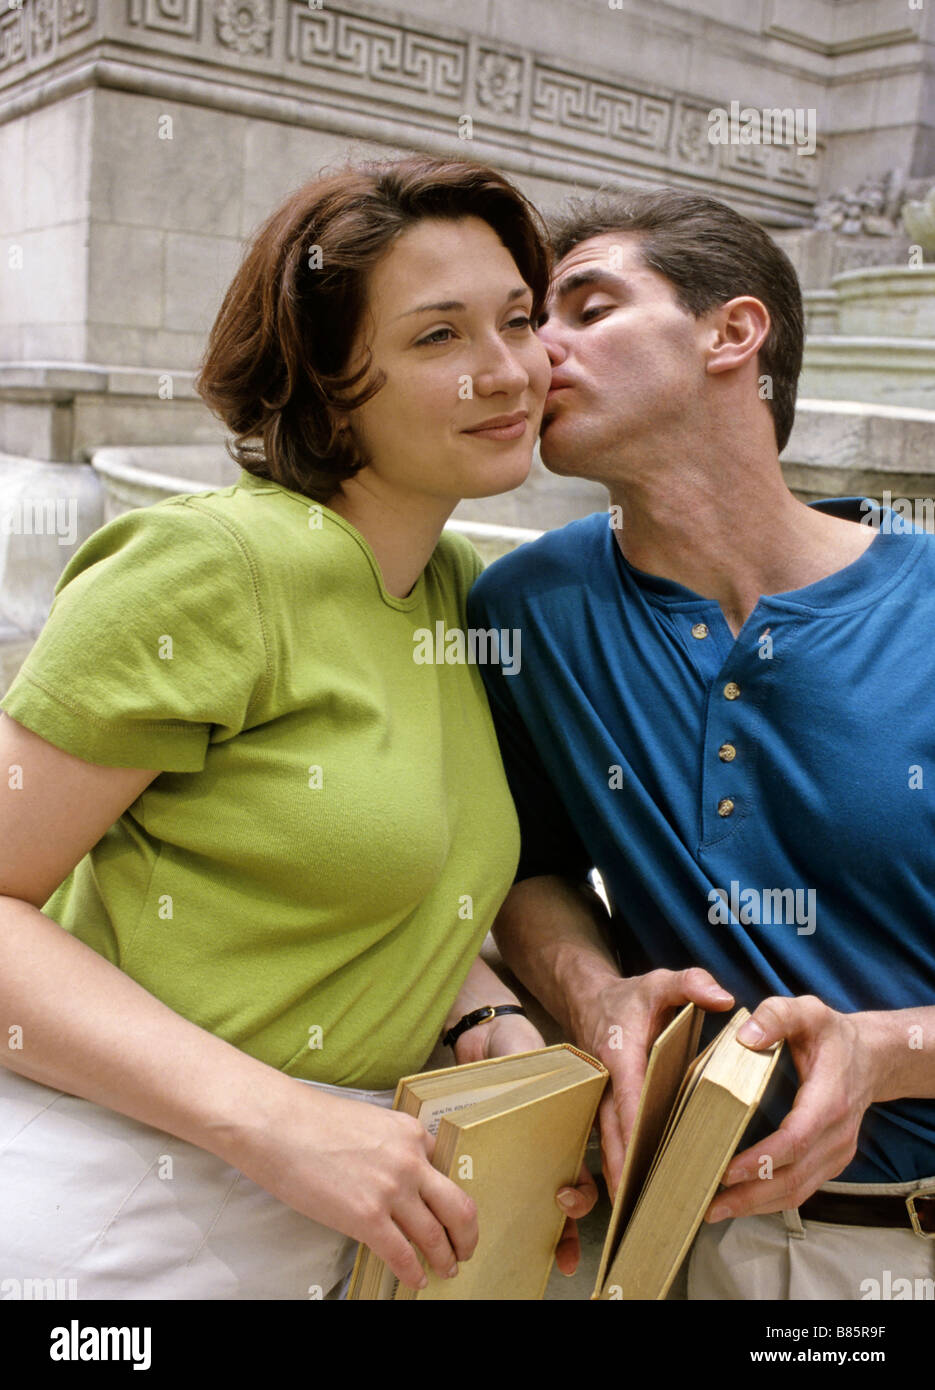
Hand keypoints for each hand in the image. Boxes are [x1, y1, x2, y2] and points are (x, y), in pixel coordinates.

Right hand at [235, 1088, 477, 1290]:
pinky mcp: (367, 1217)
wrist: (278, 1125)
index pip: (448, 1171)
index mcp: (411, 1133)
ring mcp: (391, 1190)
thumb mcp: (370, 1123)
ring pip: (436, 1235)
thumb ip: (392, 1148)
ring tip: (445, 1269)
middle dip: (466, 1235)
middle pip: (459, 1207)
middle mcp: (410, 1161)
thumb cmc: (312, 1121)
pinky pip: (402, 1254)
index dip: (452, 1198)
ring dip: (445, 1258)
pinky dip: (413, 1272)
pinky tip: (415, 1279)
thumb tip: (399, 1179)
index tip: (453, 1215)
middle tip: (465, 1249)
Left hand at [453, 1010, 598, 1274]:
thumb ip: (542, 1081)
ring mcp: (518, 1155)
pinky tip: (486, 1225)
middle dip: (568, 1229)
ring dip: (541, 1233)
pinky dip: (493, 1208)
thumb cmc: (518, 1046)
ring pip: (533, 1203)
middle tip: (561, 1244)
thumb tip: (539, 1100)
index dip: (584, 1192)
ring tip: (544, 1257)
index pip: (584, 1170)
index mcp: (566, 1131)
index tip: (569, 1200)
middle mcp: (545, 1149)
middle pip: (565, 1198)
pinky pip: (496, 1186)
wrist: (483, 1035)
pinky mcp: (489, 1154)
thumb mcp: (538, 1061)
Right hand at [581, 967, 734, 1196]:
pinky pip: (609, 1143)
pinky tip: (636, 1196)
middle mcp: (605, 1083)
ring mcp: (601, 1100)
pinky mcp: (604, 1109)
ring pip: (607, 1145)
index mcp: (620, 1056)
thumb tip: (723, 998)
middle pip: (613, 1134)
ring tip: (642, 1214)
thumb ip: (691, 984)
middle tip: (645, 1207)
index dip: (637, 1132)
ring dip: (621, 1178)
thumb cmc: (628, 998)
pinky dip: (620, 1169)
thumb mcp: (660, 982)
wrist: (588, 1000)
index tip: (647, 1163)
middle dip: (626, 1171)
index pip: (629, 1099)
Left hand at [706, 995, 879, 1222]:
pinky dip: (768, 1200)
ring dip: (755, 1205)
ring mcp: (836, 1153)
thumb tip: (746, 1037)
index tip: (726, 1170)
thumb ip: (776, 1016)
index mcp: (830, 1098)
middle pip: (794, 1177)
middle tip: (707, 1204)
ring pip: (797, 1191)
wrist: (870, 1057)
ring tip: (713, 1210)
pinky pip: (801, 1189)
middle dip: (750, 1195)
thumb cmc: (831, 1035)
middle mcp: (837, 1134)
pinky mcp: (830, 1162)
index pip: (797, 1139)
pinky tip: (738, 1201)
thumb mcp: (807, 1011)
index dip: (763, 1159)